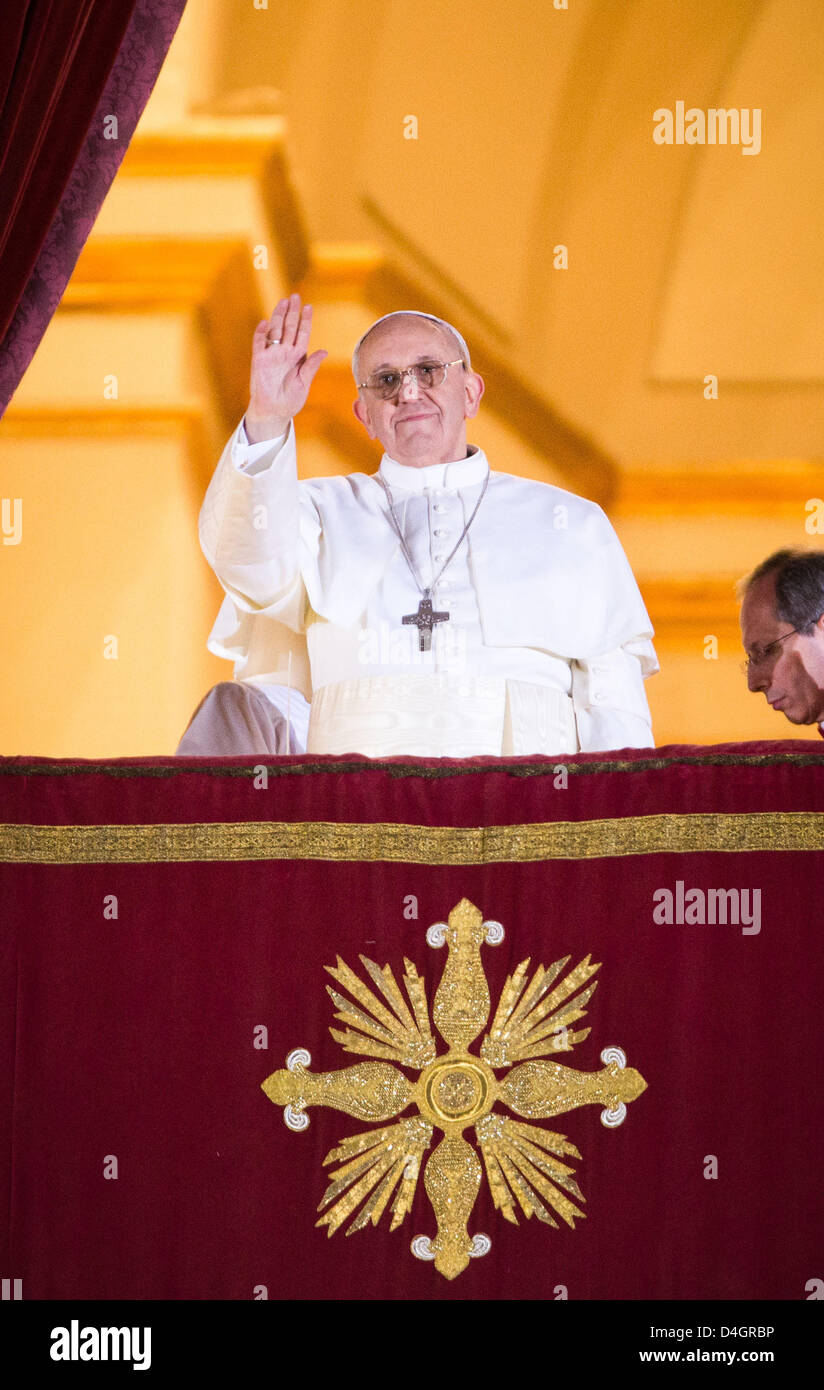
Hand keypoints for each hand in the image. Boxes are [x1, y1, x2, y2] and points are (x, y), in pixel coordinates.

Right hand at [245, 293, 327, 442]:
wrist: (274, 412)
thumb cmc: (290, 400)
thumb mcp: (304, 383)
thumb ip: (311, 366)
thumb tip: (324, 351)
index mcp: (298, 357)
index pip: (302, 334)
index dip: (305, 320)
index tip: (308, 307)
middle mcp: (285, 352)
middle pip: (289, 327)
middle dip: (292, 312)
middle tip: (295, 296)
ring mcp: (271, 355)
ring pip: (275, 331)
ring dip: (278, 316)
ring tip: (283, 302)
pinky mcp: (259, 361)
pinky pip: (259, 344)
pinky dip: (261, 334)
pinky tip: (265, 323)